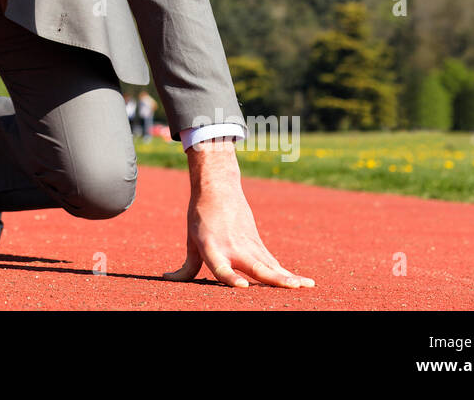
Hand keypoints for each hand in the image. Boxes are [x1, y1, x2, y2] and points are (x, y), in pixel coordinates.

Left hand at [163, 139, 313, 288]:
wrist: (218, 188)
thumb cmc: (201, 217)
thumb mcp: (192, 240)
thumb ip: (187, 266)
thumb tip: (168, 279)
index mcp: (211, 247)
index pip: (220, 267)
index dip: (230, 277)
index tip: (243, 286)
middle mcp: (233, 247)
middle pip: (256, 266)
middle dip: (273, 278)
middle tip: (290, 286)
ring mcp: (249, 246)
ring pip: (270, 264)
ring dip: (288, 276)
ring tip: (305, 285)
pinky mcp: (258, 245)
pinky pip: (273, 263)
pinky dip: (287, 273)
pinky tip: (303, 283)